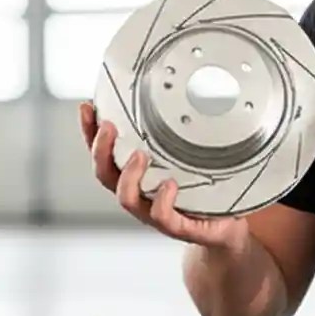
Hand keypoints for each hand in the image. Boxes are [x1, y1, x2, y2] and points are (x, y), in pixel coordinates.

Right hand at [80, 100, 249, 251]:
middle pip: (104, 174)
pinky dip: (161, 201)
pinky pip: (162, 218)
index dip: (89, 132)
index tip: (87, 107)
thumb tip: (173, 89)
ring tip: (139, 155)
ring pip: (126, 198)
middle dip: (100, 150)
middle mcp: (139, 193)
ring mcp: (154, 212)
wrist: (226, 226)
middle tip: (109, 127)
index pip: (102, 152)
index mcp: (135, 175)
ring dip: (128, 176)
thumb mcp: (188, 154)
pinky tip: (170, 186)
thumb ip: (177, 131)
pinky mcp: (178, 227)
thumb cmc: (204, 187)